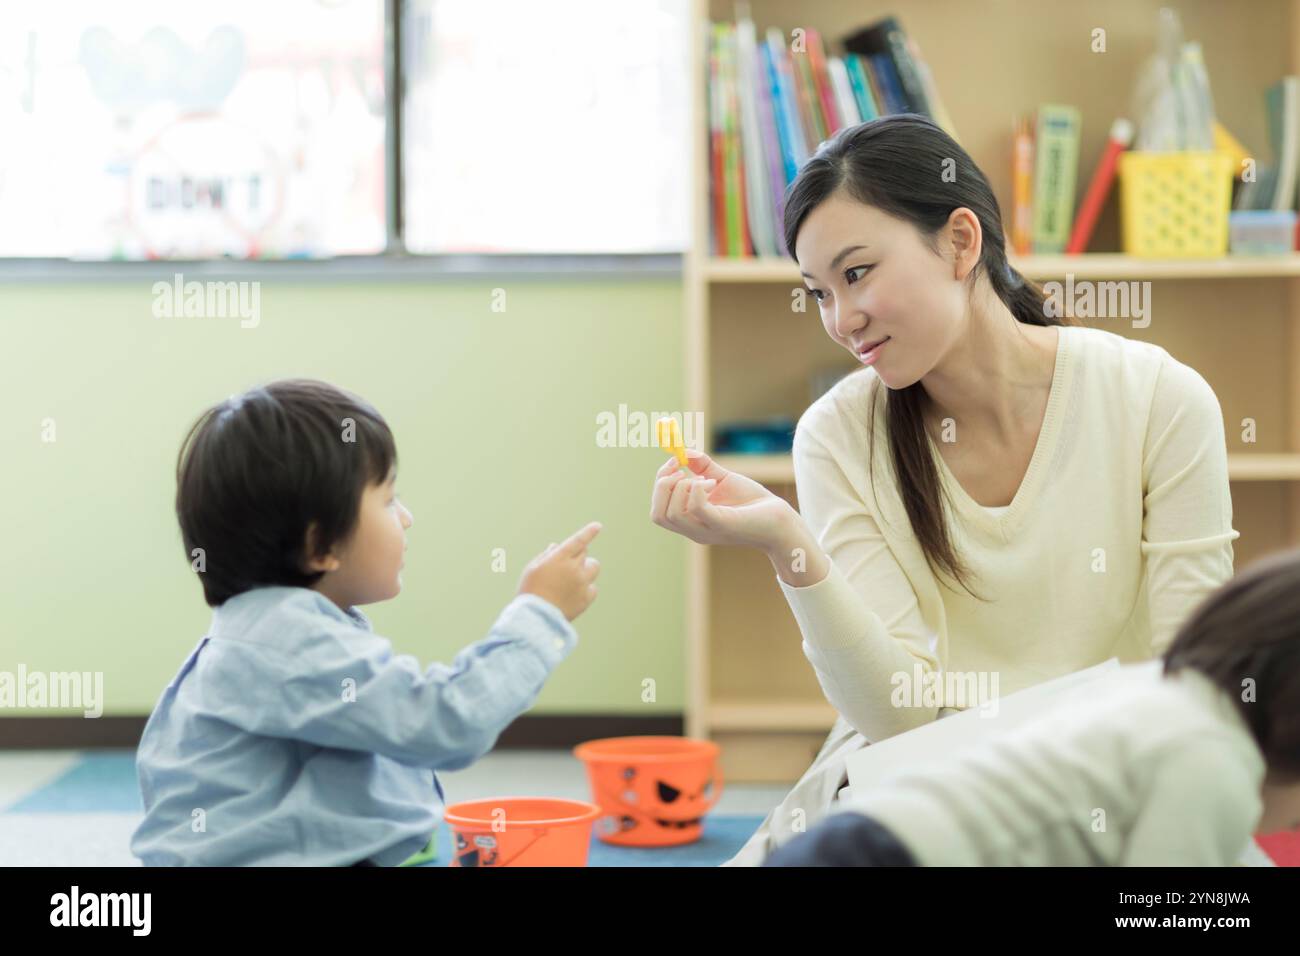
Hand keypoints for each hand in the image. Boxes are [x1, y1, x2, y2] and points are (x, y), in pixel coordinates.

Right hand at [518, 521, 601, 621]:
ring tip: (574, 577)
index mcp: (559, 559)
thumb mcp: (532, 569)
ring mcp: (582, 583)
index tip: (598, 526)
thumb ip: (546, 555)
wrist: (537, 618)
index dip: (589, 532)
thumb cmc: (531, 591)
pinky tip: (574, 593)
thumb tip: (556, 547)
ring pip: (594, 567)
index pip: (578, 541)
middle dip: (576, 554)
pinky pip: (593, 587)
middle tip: (564, 565)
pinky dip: (586, 587)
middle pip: (584, 552)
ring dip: (586, 567)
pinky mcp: (586, 598)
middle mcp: (574, 569)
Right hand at [649, 450, 795, 550]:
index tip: (674, 461)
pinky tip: (712, 482)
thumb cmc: (752, 502)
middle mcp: (694, 530)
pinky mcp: (722, 524)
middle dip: (662, 486)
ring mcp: (707, 530)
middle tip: (680, 468)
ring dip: (681, 487)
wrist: (779, 519)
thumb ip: (702, 466)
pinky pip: (696, 509)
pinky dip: (697, 489)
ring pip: (671, 513)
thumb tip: (683, 450)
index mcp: (690, 521)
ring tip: (706, 479)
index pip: (657, 510)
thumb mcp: (722, 479)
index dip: (659, 483)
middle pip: (657, 514)